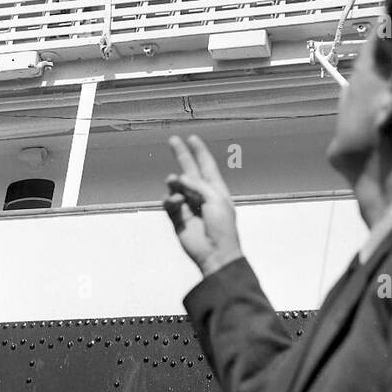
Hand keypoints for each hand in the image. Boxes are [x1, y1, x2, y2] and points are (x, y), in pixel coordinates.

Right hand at [163, 134, 241, 276]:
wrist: (215, 253)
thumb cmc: (222, 227)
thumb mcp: (216, 199)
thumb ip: (198, 185)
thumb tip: (179, 179)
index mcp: (216, 190)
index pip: (207, 165)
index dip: (200, 151)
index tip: (192, 138)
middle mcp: (201, 195)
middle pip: (189, 170)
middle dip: (182, 155)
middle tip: (173, 140)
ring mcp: (189, 206)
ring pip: (176, 186)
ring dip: (174, 181)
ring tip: (173, 180)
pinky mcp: (177, 218)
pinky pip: (169, 202)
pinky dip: (171, 199)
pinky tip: (176, 202)